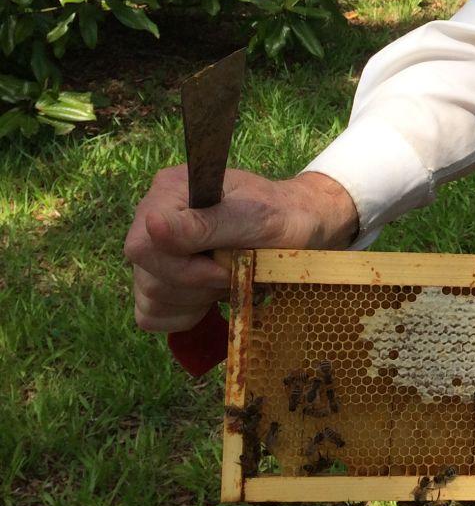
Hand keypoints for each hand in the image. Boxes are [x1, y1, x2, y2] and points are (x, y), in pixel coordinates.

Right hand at [125, 166, 359, 332]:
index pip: (141, 246)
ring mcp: (154, 252)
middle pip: (147, 276)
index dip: (184, 267)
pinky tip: (211, 298)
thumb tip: (152, 225)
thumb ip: (204, 225)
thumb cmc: (283, 216)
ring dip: (196, 300)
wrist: (302, 229)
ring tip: (227, 280)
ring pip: (149, 298)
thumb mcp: (255, 219)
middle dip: (197, 285)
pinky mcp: (161, 280)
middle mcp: (151, 219)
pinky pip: (152, 315)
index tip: (227, 267)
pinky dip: (185, 315)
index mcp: (169, 191)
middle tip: (235, 273)